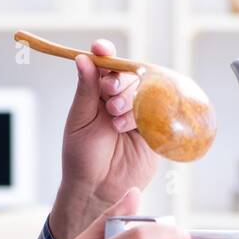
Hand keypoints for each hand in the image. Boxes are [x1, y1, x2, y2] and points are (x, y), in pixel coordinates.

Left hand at [54, 39, 159, 238]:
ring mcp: (138, 114)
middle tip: (110, 102)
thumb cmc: (81, 157)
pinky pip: (159, 113)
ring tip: (117, 125)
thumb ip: (85, 91)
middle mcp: (118, 100)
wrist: (97, 190)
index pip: (104, 66)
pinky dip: (150, 115)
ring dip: (131, 103)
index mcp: (96, 94)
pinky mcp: (154, 130)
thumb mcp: (79, 122)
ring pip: (144, 92)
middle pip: (128, 75)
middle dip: (120, 83)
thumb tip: (83, 59)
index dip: (105, 54)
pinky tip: (137, 126)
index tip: (102, 48)